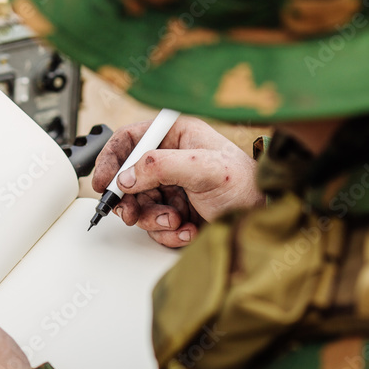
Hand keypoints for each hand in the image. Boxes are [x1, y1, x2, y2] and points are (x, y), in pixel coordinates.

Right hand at [92, 116, 262, 247]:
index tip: (104, 182)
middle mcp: (172, 160)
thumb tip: (128, 176)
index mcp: (177, 136)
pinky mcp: (177, 211)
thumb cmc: (246, 185)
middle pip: (129, 178)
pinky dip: (167, 232)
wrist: (264, 219)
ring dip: (153, 219)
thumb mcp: (203, 168)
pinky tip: (186, 231)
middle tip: (132, 213)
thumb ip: (162, 167)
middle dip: (131, 200)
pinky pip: (155, 224)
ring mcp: (173, 187)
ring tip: (176, 221)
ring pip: (139, 205)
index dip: (111, 159)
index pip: (130, 139)